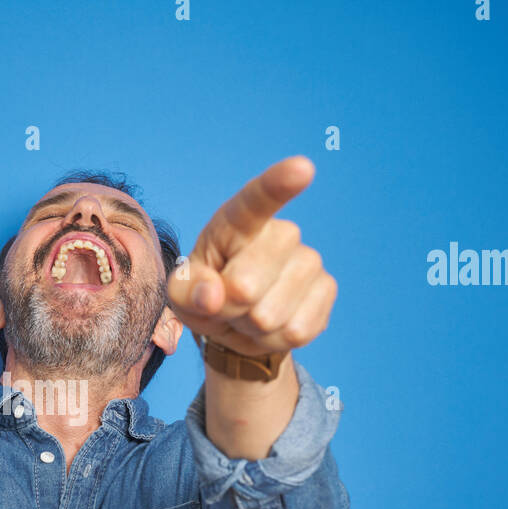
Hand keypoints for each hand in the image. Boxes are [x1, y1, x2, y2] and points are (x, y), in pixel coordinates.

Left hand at [167, 155, 335, 358]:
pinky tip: (271, 326)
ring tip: (247, 314)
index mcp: (237, 222)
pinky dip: (274, 340)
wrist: (238, 323)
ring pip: (270, 315)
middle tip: (227, 304)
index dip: (278, 184)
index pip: (256, 200)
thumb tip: (212, 294)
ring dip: (250, 327)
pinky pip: (296, 330)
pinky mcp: (327, 290)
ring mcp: (309, 260)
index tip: (302, 168)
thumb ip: (186, 291)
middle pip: (246, 286)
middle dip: (229, 308)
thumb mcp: (181, 294)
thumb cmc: (204, 296)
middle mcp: (280, 233)